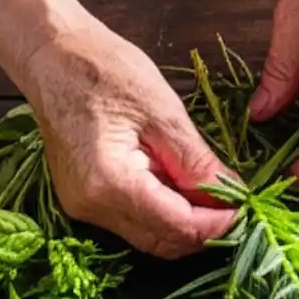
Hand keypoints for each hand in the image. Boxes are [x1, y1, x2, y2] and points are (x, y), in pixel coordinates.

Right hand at [20, 20, 236, 257]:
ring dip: (184, 223)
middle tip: (236, 204)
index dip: (217, 225)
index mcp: (110, 183)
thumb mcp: (163, 112)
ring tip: (213, 194)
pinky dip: (163, 212)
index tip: (246, 210)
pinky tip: (181, 187)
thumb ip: (197, 162)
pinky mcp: (83, 199)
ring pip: (148, 237)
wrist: (52, 56)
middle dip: (203, 231)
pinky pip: (132, 220)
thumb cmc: (104, 71)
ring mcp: (83, 207)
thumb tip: (231, 194)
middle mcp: (92, 206)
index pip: (177, 226)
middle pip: (162, 243)